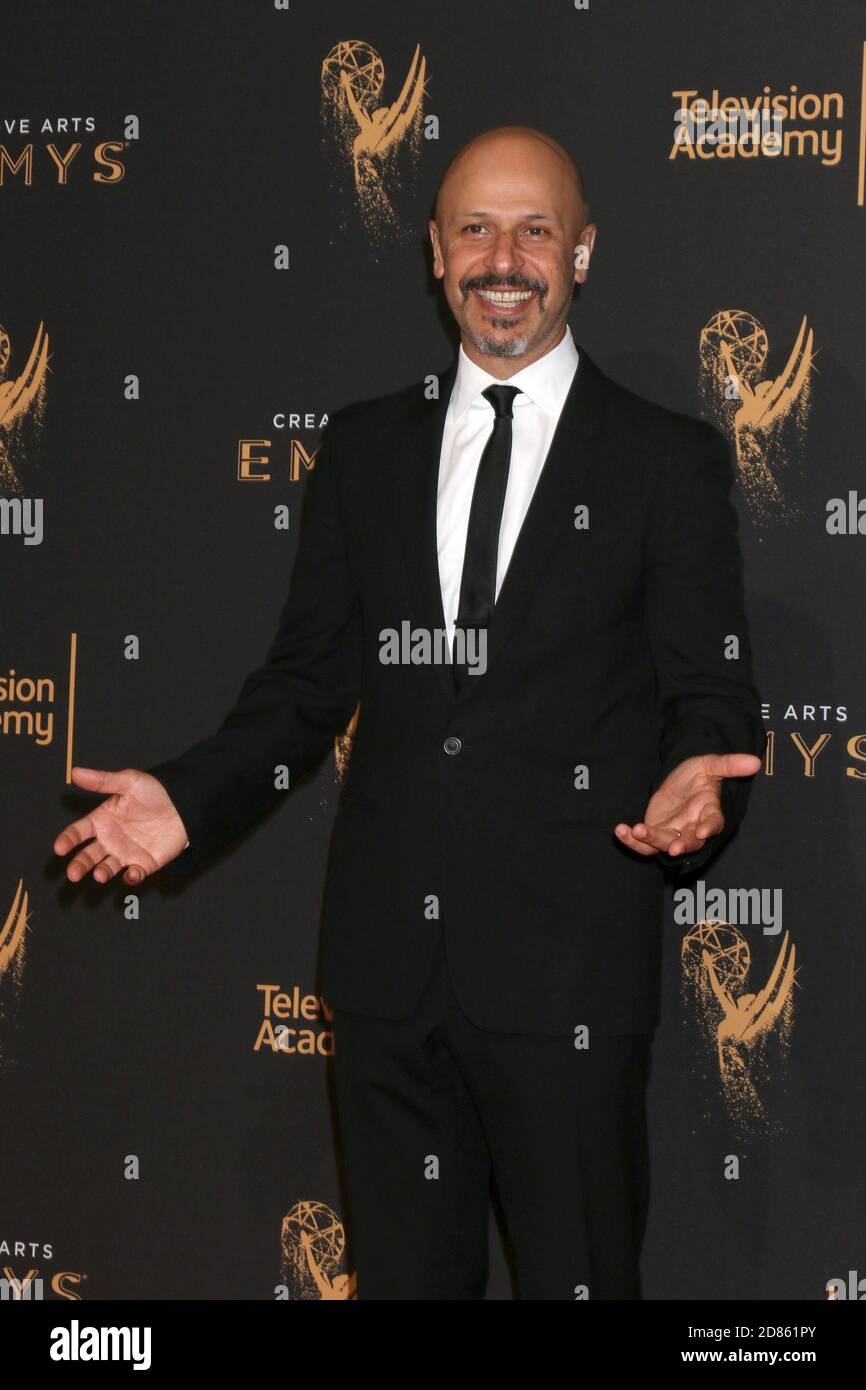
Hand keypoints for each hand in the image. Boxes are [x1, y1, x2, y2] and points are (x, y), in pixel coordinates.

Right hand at [54, 767, 188, 885]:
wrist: (184, 803)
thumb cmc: (154, 791)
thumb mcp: (128, 782)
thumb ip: (103, 781)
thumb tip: (75, 772)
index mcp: (102, 820)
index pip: (78, 832)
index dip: (68, 840)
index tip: (60, 848)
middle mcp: (110, 839)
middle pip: (88, 855)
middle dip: (79, 865)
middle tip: (72, 873)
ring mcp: (126, 853)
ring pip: (107, 867)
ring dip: (102, 872)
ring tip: (99, 875)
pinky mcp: (144, 863)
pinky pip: (134, 874)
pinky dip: (131, 877)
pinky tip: (131, 875)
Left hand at [614, 752, 760, 858]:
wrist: (678, 780)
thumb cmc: (697, 774)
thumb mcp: (710, 764)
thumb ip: (729, 765)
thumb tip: (755, 761)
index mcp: (709, 811)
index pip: (713, 822)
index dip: (709, 828)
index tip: (705, 832)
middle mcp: (692, 827)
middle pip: (689, 841)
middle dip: (681, 845)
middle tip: (673, 848)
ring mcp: (673, 833)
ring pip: (663, 844)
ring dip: (650, 840)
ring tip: (636, 830)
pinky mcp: (655, 834)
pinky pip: (643, 844)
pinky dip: (631, 841)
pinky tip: (620, 830)